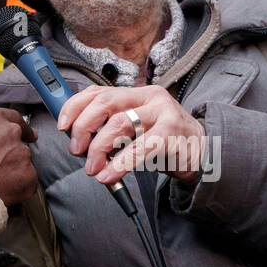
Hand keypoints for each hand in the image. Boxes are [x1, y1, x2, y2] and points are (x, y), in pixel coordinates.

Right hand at [0, 107, 38, 206]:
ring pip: (24, 163)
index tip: (28, 135)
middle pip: (20, 142)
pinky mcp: (29, 176)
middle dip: (13, 153)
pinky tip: (5, 192)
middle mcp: (12, 132)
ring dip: (16, 171)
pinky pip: (28, 182)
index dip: (22, 128)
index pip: (14, 117)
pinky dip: (20, 188)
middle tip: (2, 166)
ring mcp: (22, 154)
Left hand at [56, 85, 205, 186]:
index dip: (75, 106)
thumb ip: (112, 128)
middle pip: (105, 103)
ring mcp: (162, 113)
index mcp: (136, 93)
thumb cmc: (165, 142)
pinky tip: (109, 175)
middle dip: (83, 127)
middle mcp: (149, 97)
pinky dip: (120, 164)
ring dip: (99, 149)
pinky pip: (140, 147)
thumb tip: (77, 138)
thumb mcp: (137, 129)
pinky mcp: (172, 133)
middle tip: (77, 150)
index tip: (62, 125)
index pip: (98, 91)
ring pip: (119, 124)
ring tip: (93, 168)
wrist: (205, 154)